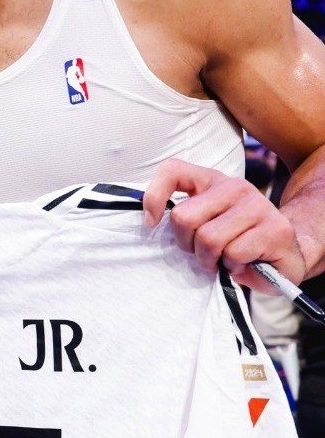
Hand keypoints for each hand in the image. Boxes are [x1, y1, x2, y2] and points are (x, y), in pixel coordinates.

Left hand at [142, 158, 305, 292]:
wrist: (287, 253)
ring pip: (209, 239)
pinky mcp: (275, 229)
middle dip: (187, 244)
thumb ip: (184, 216)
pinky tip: (243, 263)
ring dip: (210, 260)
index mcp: (211, 180)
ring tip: (223, 259)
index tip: (151, 222)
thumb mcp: (205, 222)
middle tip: (201, 252)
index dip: (154, 196)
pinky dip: (232, 266)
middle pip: (184, 217)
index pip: (173, 171)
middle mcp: (234, 186)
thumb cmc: (236, 239)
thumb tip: (150, 220)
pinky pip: (234, 253)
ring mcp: (257, 206)